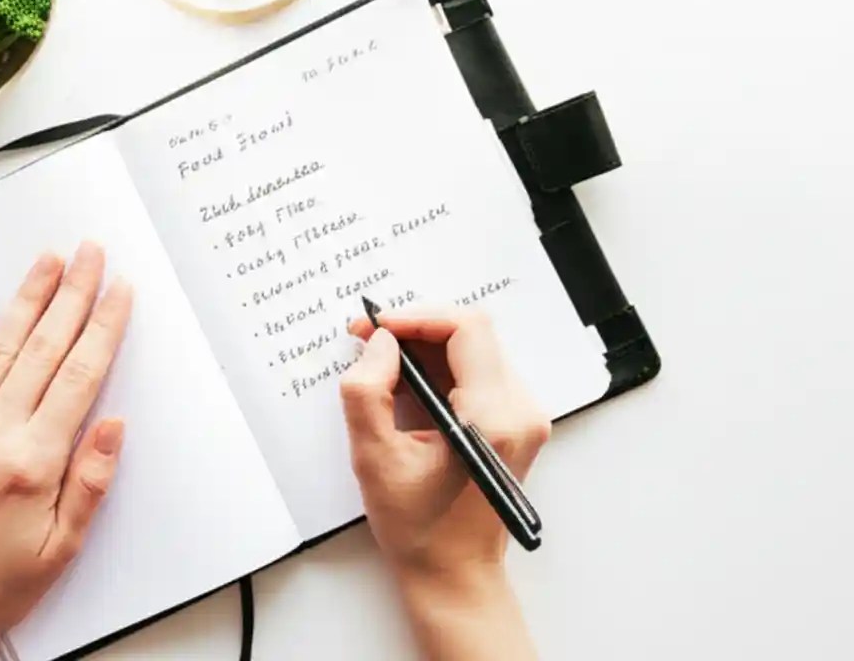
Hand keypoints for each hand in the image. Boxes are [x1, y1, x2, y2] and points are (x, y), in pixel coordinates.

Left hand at [0, 242, 132, 660]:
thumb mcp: (62, 548)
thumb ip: (90, 482)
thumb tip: (113, 425)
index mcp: (32, 463)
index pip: (78, 377)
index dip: (103, 328)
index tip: (119, 293)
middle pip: (43, 349)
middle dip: (72, 295)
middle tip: (90, 254)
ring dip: (27, 300)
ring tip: (48, 262)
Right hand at [342, 306, 548, 658]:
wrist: (455, 574)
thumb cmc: (419, 528)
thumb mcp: (374, 459)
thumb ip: (367, 391)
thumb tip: (379, 343)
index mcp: (493, 418)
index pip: (466, 329)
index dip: (415, 318)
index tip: (375, 328)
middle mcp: (521, 411)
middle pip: (471, 335)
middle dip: (415, 331)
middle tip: (367, 342)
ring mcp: (524, 417)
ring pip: (473, 351)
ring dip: (425, 350)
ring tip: (381, 369)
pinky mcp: (516, 423)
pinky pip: (477, 373)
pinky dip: (439, 369)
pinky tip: (406, 387)